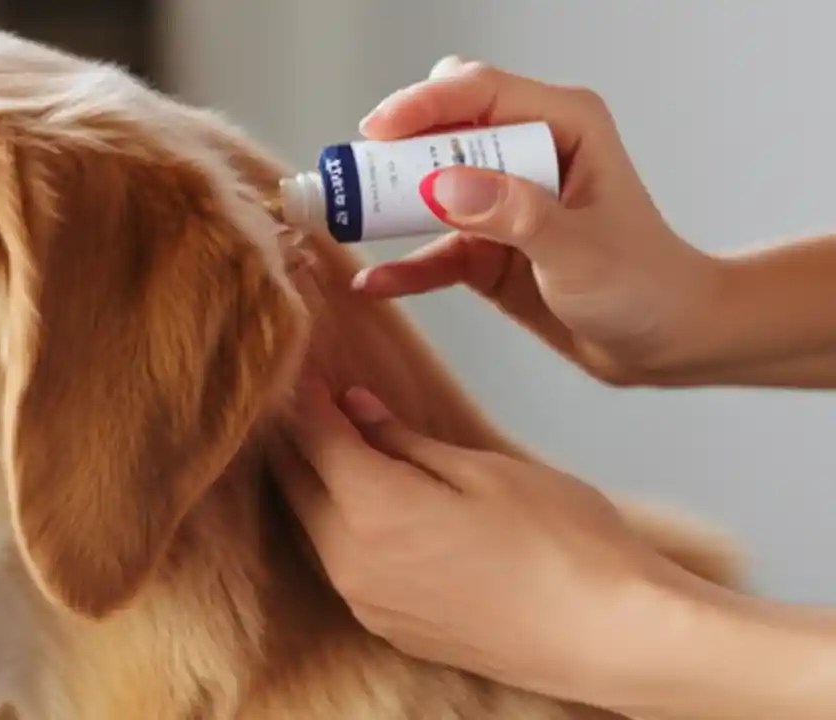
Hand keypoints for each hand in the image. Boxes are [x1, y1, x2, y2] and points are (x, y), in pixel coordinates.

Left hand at [270, 378, 681, 702]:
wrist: (610, 640)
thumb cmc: (562, 544)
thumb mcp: (483, 470)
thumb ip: (405, 440)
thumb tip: (356, 407)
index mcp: (371, 510)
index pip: (311, 437)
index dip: (306, 396)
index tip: (311, 367)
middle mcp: (350, 563)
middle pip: (293, 483)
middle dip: (298, 437)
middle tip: (318, 399)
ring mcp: (365, 603)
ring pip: (309, 526)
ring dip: (313, 483)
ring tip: (338, 443)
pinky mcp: (387, 628)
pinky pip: (337, 565)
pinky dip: (336, 525)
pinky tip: (365, 504)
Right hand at [354, 56, 724, 383]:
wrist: (665, 343)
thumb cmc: (645, 286)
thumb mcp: (580, 251)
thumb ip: (515, 214)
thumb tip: (442, 186)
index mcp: (563, 125)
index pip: (479, 92)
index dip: (422, 104)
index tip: (375, 130)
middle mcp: (529, 152)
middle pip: (444, 127)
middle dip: (398, 148)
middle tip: (359, 178)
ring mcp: (504, 199)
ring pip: (428, 183)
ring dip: (390, 202)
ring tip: (349, 222)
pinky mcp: (488, 245)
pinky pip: (433, 249)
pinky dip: (403, 264)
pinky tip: (374, 282)